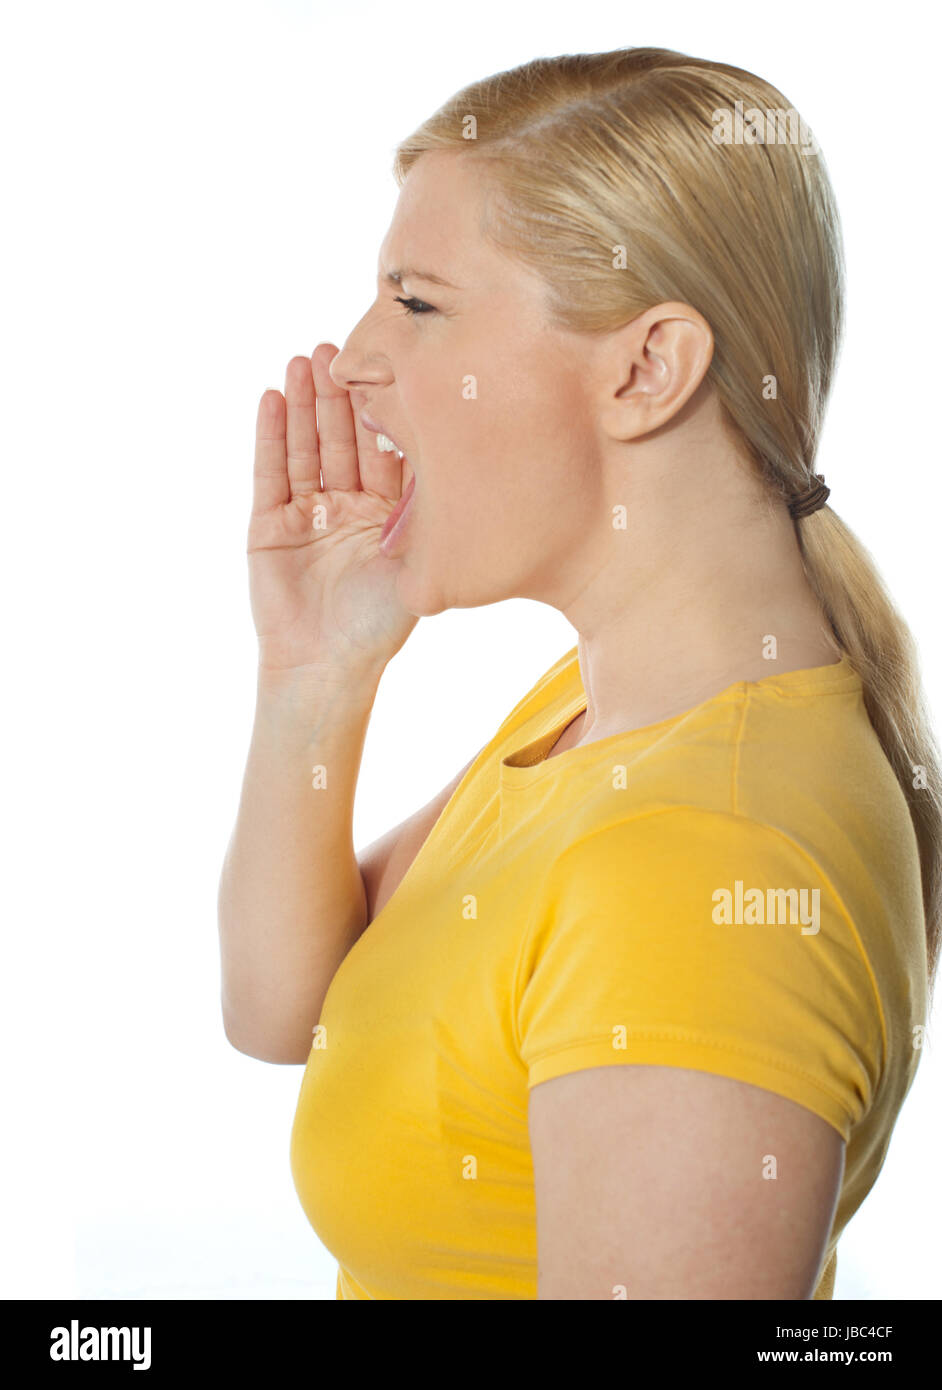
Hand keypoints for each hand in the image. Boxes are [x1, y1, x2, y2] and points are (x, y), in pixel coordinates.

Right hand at [247, 344, 418, 676]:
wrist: (326, 667)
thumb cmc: (378, 625)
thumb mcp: (416, 561)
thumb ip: (426, 511)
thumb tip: (460, 450)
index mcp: (385, 514)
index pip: (383, 449)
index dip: (381, 409)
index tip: (385, 367)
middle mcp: (346, 506)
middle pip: (341, 438)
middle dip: (339, 394)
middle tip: (338, 348)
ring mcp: (306, 513)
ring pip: (305, 447)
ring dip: (303, 404)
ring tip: (303, 359)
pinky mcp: (268, 525)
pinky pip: (269, 472)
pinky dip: (270, 436)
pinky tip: (272, 398)